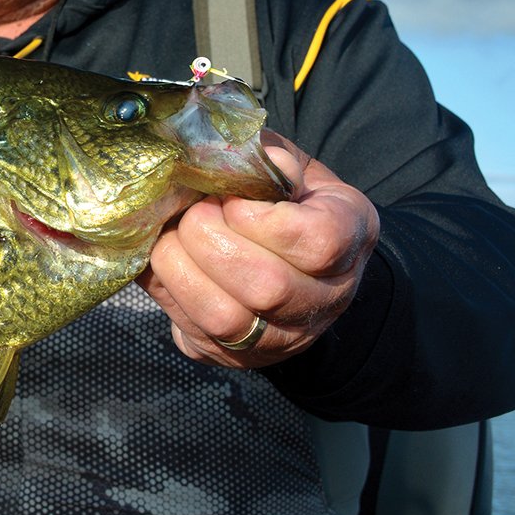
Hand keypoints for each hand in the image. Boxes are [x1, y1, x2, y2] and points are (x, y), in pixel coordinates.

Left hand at [136, 132, 378, 368]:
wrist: (284, 255)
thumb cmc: (281, 197)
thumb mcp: (284, 163)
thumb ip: (264, 157)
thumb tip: (233, 159)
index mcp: (350, 237)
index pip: (318, 243)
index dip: (260, 218)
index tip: (232, 196)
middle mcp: (328, 298)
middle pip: (267, 286)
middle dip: (210, 240)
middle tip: (192, 213)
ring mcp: (286, 337)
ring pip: (225, 319)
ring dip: (180, 268)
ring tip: (170, 235)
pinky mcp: (240, 357)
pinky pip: (194, 333)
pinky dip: (165, 291)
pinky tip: (163, 260)